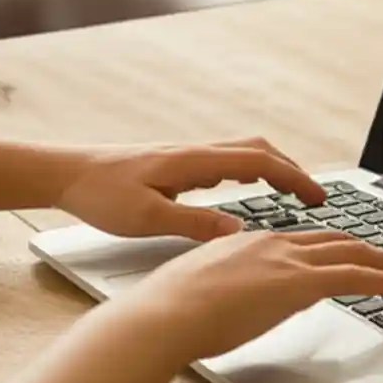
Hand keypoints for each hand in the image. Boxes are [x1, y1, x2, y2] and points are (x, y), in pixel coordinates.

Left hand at [56, 137, 325, 240]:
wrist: (64, 173)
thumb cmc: (99, 195)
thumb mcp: (145, 218)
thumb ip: (194, 224)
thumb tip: (240, 231)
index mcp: (194, 162)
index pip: (261, 162)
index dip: (295, 178)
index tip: (319, 198)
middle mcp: (196, 152)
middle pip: (261, 150)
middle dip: (294, 171)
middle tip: (317, 197)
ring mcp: (188, 155)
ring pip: (246, 151)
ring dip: (276, 168)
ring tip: (294, 193)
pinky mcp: (179, 163)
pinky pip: (228, 159)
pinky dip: (252, 169)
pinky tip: (249, 188)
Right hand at [116, 229, 382, 360]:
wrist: (164, 315)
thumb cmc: (171, 312)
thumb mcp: (204, 290)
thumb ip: (229, 288)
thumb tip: (240, 300)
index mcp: (249, 242)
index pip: (303, 241)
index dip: (331, 248)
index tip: (347, 255)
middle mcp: (273, 243)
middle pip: (335, 240)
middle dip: (368, 250)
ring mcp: (288, 260)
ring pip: (352, 253)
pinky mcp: (299, 282)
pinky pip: (355, 276)